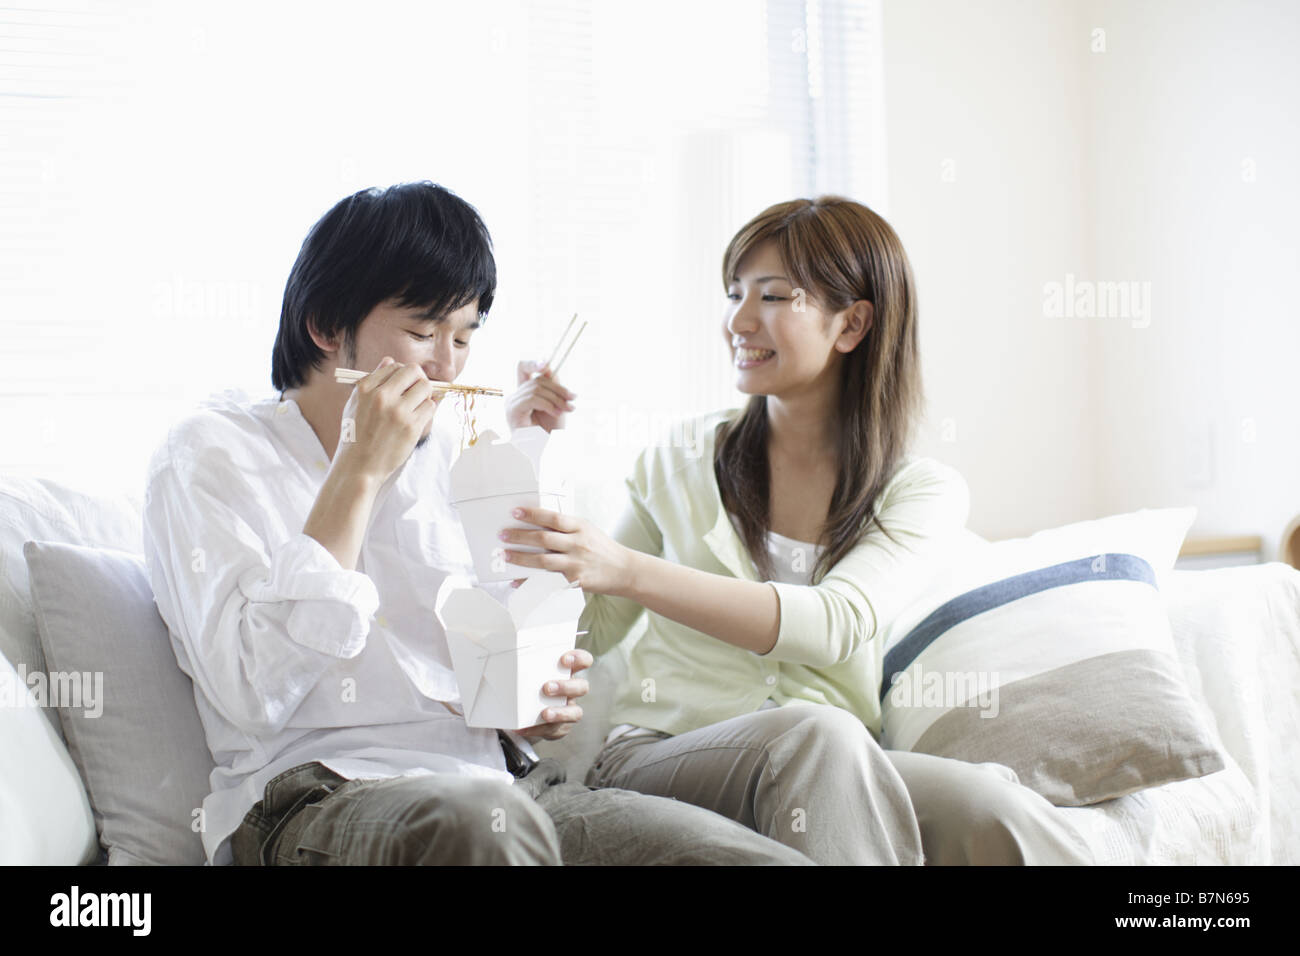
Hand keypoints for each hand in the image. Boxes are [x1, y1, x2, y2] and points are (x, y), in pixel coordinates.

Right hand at [333, 357, 441, 484]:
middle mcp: (382, 396)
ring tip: (416, 406)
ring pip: (426, 388)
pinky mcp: (411, 427)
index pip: (394, 366)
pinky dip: (428, 410)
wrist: (359, 466)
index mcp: (365, 388)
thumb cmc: (356, 434)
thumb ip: (372, 380)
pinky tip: (418, 417)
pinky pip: (431, 407)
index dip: (402, 374)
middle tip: (416, 391)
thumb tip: (390, 360)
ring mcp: (398, 412)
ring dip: (425, 395)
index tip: (403, 385)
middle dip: (418, 379)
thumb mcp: (355, 403)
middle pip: (414, 371)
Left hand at [498, 506, 634, 596]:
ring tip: (505, 555)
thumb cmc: (603, 549)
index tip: (514, 512)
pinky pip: (548, 581)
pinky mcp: (575, 581)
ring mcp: (576, 564)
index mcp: (580, 527)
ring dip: (521, 558)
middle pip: (543, 539)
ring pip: (543, 561)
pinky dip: (531, 582)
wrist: (625, 570)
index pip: (553, 518)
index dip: (533, 514)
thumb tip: (537, 525)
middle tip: (502, 535)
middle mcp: (578, 544)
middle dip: (519, 536)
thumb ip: (566, 528)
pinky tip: (517, 582)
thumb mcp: (588, 530)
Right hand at [505, 359, 575, 432]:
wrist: (547, 452)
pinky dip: (548, 404)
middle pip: (536, 379)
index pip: (522, 367)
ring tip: (567, 409)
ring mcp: (511, 404)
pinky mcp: (512, 412)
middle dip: (558, 388)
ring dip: (556, 399)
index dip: (533, 362)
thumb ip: (551, 383)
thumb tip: (548, 364)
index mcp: (524, 392)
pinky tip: (557, 413)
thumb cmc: (551, 430)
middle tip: (573, 399)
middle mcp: (514, 396)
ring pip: (536, 388)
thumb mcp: (555, 401)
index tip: (547, 362)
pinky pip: (531, 399)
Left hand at [514, 649, 593, 740]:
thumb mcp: (524, 671)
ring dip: (560, 712)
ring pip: (576, 713)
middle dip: (566, 687)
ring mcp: (568, 710)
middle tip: (547, 687)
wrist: (524, 710)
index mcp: (566, 672)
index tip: (564, 659)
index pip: (583, 660)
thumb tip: (489, 652)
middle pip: (582, 686)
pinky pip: (554, 730)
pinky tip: (523, 728)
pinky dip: (537, 730)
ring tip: (545, 713)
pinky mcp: (560, 728)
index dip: (578, 658)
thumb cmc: (526, 683)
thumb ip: (516, 662)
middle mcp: (571, 690)